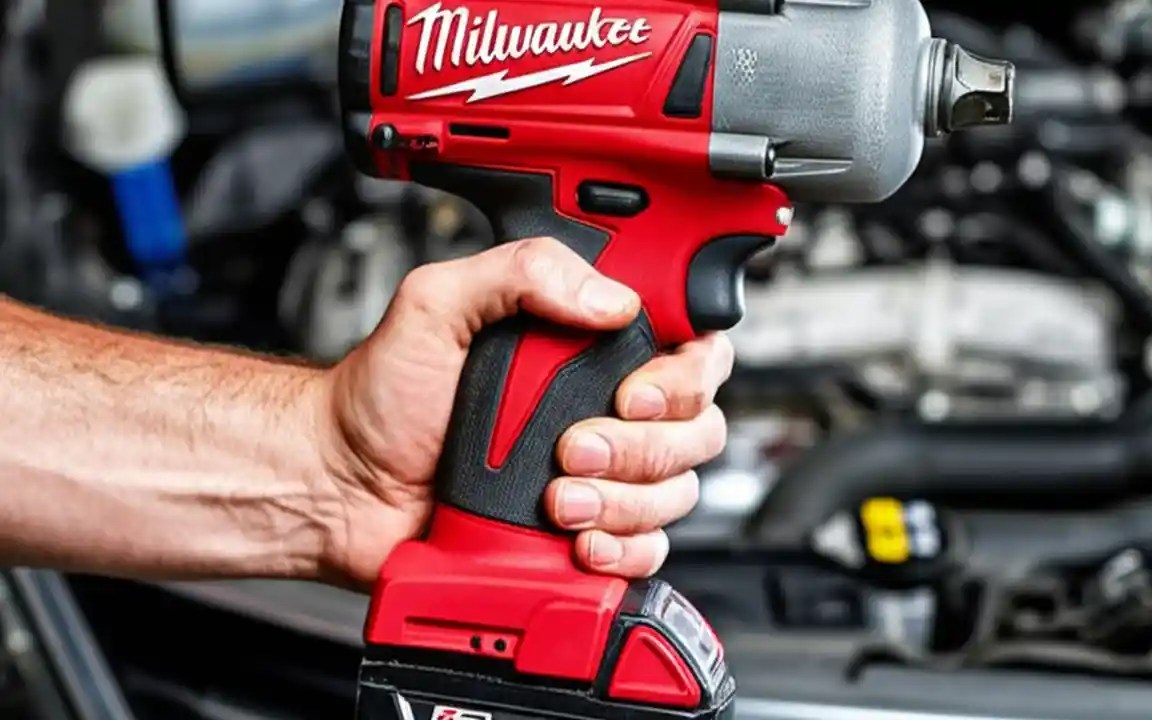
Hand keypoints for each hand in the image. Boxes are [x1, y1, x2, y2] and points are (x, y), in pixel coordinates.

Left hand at [316, 238, 733, 587]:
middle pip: (697, 427)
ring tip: (553, 497)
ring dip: (622, 500)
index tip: (632, 394)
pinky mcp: (586, 534)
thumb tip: (609, 299)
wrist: (342, 487)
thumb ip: (521, 272)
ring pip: (675, 491)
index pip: (691, 350)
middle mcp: (605, 410)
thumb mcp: (438, 304)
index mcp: (585, 348)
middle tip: (572, 446)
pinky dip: (621, 547)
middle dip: (642, 446)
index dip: (684, 375)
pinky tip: (573, 537)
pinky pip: (648, 549)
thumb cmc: (383, 399)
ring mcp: (601, 476)